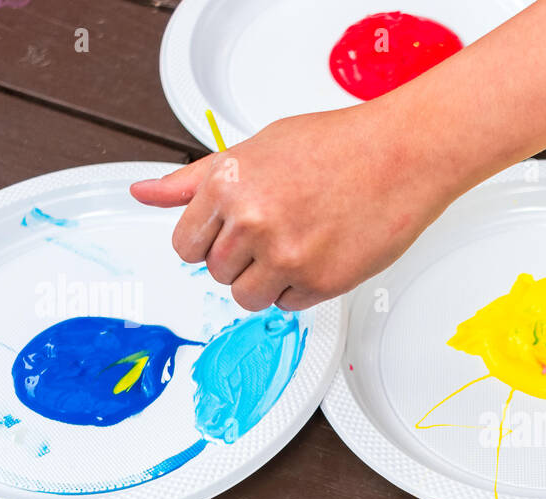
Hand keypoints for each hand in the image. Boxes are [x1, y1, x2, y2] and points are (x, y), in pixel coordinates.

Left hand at [130, 104, 454, 311]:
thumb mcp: (254, 149)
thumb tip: (144, 193)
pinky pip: (289, 305)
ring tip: (296, 246)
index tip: (230, 234)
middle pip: (216, 274)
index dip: (209, 241)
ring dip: (266, 281)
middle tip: (276, 231)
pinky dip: (301, 288)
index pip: (186, 245)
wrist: (401, 155)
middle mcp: (252, 223)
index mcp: (228, 186)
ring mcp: (286, 256)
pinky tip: (320, 253)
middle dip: (240, 259)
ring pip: (248, 297)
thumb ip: (194, 179)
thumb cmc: (336, 146)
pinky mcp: (321, 281)